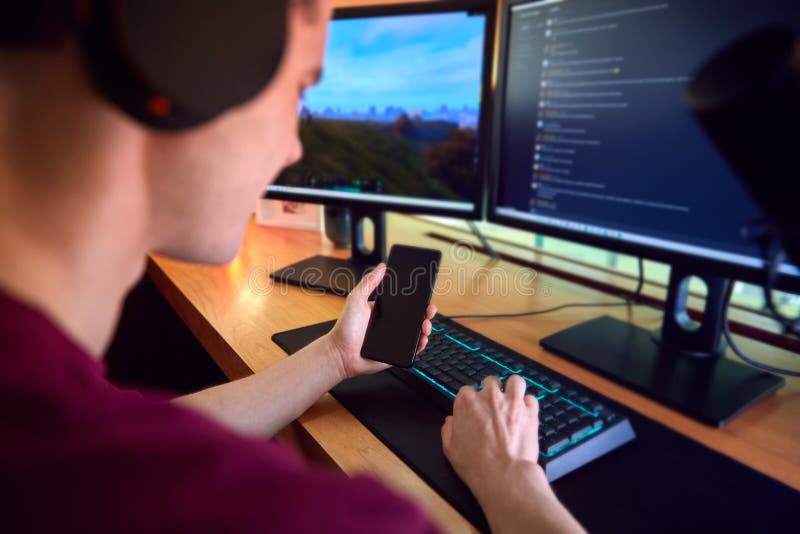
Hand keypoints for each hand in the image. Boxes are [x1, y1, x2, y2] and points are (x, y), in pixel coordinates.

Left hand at [325, 263, 437, 379]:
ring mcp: (395, 339)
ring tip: (425, 325)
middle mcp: (391, 324)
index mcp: (384, 311)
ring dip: (426, 328)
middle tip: (428, 309)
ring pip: (417, 333)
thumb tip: (381, 267)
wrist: (340, 353)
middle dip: (426, 313)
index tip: (424, 295)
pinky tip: (421, 339)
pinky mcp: (396, 353)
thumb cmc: (345, 328)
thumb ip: (368, 282)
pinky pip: (412, 349)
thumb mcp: (356, 299)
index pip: (405, 303)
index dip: (417, 300)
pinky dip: (420, 345)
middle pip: (415, 317)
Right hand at [441, 375, 543, 498]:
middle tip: (493, 409)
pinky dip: (529, 405)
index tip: (474, 411)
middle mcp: (489, 396)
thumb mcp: (450, 449)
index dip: (471, 402)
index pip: (467, 391)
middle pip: (490, 383)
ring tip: (512, 401)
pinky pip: (531, 399)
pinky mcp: (530, 411)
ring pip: (514, 382)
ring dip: (513, 389)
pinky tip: (525, 413)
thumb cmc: (476, 465)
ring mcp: (511, 401)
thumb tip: (450, 421)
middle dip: (491, 393)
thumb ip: (448, 430)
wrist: (504, 475)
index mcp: (466, 403)